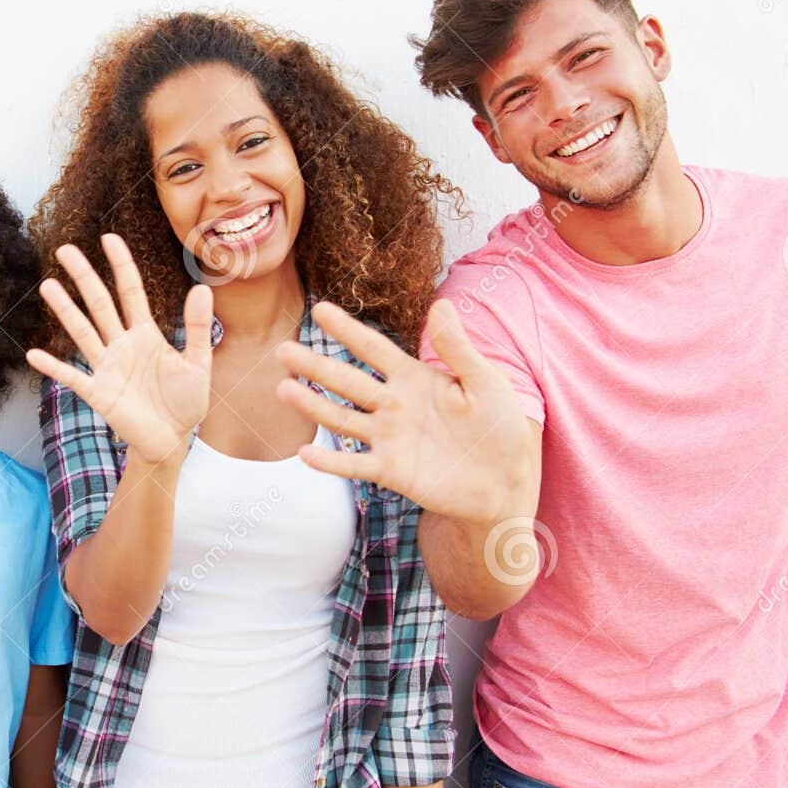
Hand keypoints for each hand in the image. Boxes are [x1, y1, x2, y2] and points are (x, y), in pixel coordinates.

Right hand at [26, 235, 212, 465]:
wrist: (172, 441)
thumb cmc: (184, 402)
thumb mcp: (198, 363)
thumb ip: (197, 327)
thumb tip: (202, 287)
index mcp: (146, 334)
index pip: (130, 291)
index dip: (121, 264)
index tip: (109, 238)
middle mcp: (122, 345)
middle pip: (100, 304)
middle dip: (84, 277)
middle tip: (65, 249)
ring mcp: (107, 368)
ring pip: (83, 332)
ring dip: (66, 310)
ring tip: (47, 285)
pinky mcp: (99, 394)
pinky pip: (72, 377)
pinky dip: (53, 368)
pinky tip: (34, 354)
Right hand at [275, 300, 536, 523]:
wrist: (505, 482)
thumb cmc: (500, 428)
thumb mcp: (487, 383)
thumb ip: (458, 349)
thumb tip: (440, 305)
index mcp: (415, 379)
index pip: (374, 349)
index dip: (348, 330)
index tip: (320, 309)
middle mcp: (393, 406)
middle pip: (347, 381)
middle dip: (315, 366)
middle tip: (282, 349)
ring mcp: (389, 439)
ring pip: (342, 419)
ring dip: (313, 405)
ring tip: (282, 389)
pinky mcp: (391, 471)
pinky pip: (355, 465)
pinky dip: (330, 462)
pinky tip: (305, 453)